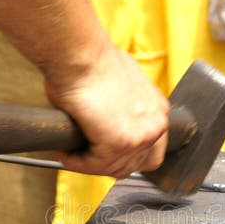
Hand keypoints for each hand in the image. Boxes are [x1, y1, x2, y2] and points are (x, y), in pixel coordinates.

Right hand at [45, 44, 168, 178]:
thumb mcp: (119, 87)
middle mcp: (157, 124)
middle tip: (85, 157)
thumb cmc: (92, 64)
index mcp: (158, 110)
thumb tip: (109, 121)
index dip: (125, 156)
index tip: (103, 154)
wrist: (81, 56)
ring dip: (90, 164)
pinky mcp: (121, 143)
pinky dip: (77, 162)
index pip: (150, 151)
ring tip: (71, 153)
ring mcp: (142, 136)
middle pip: (136, 165)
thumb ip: (123, 110)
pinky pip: (95, 166)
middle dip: (108, 164)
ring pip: (114, 168)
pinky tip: (66, 152)